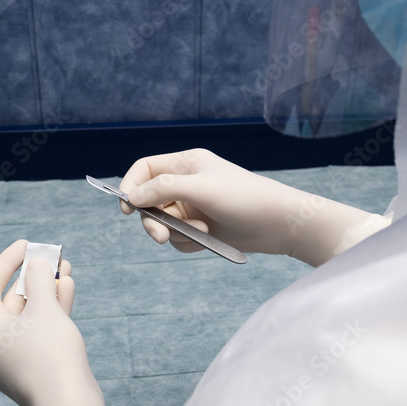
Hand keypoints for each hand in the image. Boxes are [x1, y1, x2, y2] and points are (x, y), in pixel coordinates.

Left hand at [0, 239, 86, 405]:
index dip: (8, 260)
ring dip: (45, 292)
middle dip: (33, 277)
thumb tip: (35, 265)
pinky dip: (48, 314)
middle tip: (53, 257)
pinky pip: (34, 334)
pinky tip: (67, 291)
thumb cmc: (52, 354)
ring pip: (25, 318)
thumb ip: (38, 280)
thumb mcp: (44, 308)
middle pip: (8, 301)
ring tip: (65, 270)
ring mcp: (8, 361)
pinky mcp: (27, 370)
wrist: (69, 405)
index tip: (28, 244)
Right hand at [119, 148, 299, 255]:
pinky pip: (179, 238)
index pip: (145, 169)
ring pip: (163, 222)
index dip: (131, 186)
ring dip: (177, 232)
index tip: (127, 209)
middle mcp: (187, 183)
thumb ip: (163, 189)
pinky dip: (189, 242)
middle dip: (152, 220)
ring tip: (202, 231)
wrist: (279, 224)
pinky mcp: (202, 228)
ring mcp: (194, 206)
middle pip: (148, 201)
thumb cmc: (244, 198)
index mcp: (186, 163)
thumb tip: (132, 196)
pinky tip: (209, 238)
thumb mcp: (201, 188)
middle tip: (161, 237)